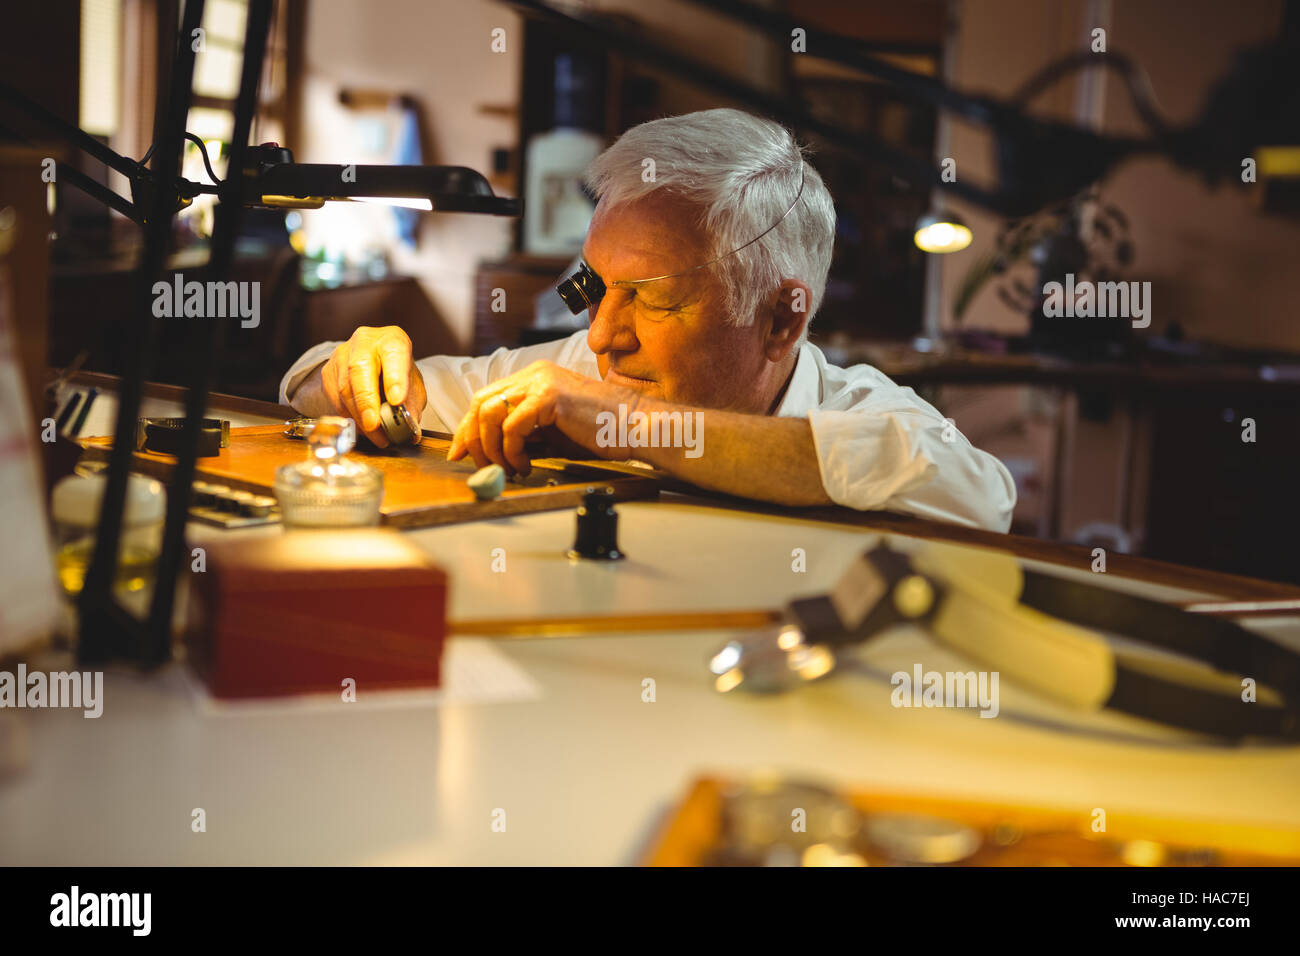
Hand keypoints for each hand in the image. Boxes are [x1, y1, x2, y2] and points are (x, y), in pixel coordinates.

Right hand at [320, 326, 426, 446]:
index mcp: (392, 340)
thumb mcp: (413, 386)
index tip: (397, 400)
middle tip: (374, 424)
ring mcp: (342, 355)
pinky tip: (362, 428)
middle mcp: (364, 342)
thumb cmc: (396, 374)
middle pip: (360, 369)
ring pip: (345, 387)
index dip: (395, 377)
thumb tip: (410, 429)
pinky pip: (334, 398)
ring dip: (359, 416)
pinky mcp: (328, 372)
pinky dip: (348, 417)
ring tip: (376, 436)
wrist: (373, 365)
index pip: (393, 353)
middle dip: (367, 400)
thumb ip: (412, 404)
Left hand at [447, 361, 633, 474]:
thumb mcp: (553, 431)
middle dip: (471, 438)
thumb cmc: (601, 431)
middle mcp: (534, 374)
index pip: (486, 398)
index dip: (469, 427)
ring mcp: (541, 382)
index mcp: (534, 378)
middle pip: (480, 402)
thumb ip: (525, 434)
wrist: (634, 426)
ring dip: (491, 447)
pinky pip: (511, 426)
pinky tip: (525, 464)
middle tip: (476, 465)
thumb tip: (492, 452)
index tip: (461, 452)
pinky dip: (511, 450)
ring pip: (489, 413)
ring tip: (507, 467)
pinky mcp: (549, 397)